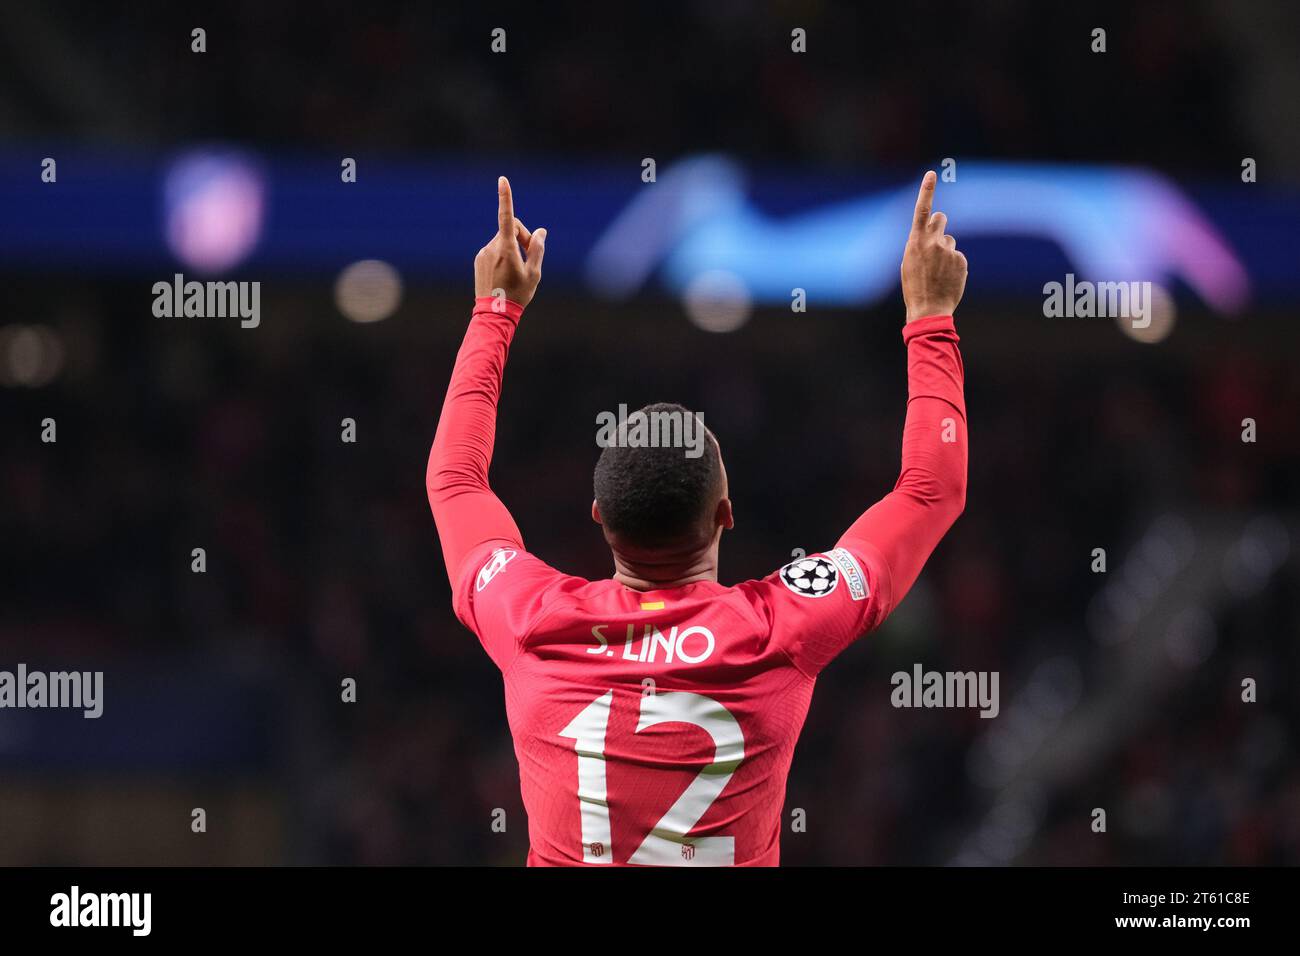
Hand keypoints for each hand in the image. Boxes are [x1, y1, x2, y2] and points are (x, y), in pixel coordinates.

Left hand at [474, 176, 546, 307]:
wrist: (494, 312)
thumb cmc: (518, 293)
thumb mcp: (535, 273)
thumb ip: (538, 249)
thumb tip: (541, 231)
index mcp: (506, 249)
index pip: (507, 217)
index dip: (505, 197)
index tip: (502, 180)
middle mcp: (492, 247)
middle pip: (511, 230)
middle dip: (523, 237)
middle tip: (531, 255)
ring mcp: (483, 253)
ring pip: (502, 240)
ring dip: (513, 247)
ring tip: (518, 269)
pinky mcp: (479, 259)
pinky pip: (494, 249)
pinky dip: (503, 254)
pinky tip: (506, 273)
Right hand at [900, 171, 966, 321]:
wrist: (929, 309)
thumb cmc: (915, 287)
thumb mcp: (909, 262)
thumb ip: (920, 244)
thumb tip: (934, 234)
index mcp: (914, 242)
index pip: (921, 210)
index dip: (926, 190)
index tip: (931, 174)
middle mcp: (932, 242)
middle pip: (941, 218)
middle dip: (940, 225)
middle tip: (936, 241)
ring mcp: (948, 251)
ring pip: (950, 241)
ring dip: (946, 252)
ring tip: (939, 272)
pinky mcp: (961, 260)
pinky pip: (958, 257)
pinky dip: (954, 266)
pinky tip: (948, 279)